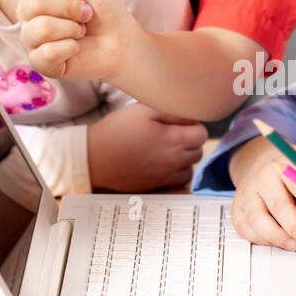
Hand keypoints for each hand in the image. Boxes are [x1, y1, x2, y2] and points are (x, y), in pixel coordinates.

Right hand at [0, 0, 135, 82]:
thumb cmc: (102, 9)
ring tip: (80, 31)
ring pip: (40, 29)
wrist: (121, 39)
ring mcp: (32, 40)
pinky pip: (47, 52)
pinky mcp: (40, 63)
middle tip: (84, 13)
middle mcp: (29, 16)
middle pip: (32, 3)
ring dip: (70, 28)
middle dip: (67, 7)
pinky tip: (75, 48)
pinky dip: (69, 47)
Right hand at [87, 104, 206, 192]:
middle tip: (172, 132)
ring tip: (169, 147)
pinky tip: (165, 162)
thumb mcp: (143, 110)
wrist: (93, 157)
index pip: (202, 133)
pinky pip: (180, 181)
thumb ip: (171, 111)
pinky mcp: (157, 185)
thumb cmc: (117, 129)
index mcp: (173, 139)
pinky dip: (178, 171)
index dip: (192, 125)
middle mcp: (173, 160)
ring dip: (186, 157)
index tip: (178, 122)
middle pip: (198, 150)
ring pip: (191, 166)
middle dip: (190, 140)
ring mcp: (166, 175)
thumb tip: (191, 116)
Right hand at [230, 138, 295, 251]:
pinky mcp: (238, 209)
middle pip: (278, 205)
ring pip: (257, 218)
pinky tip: (279, 243)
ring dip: (275, 236)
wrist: (260, 162)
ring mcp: (248, 193)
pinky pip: (246, 228)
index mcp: (286, 162)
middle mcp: (263, 177)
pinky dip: (261, 239)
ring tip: (294, 247)